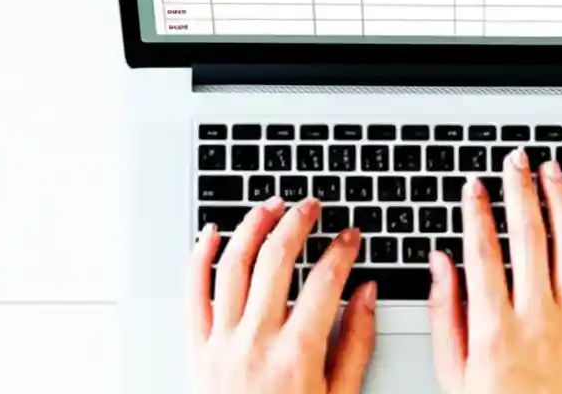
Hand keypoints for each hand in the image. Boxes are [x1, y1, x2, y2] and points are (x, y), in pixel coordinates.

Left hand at [187, 197, 376, 393]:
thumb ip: (358, 343)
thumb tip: (368, 294)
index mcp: (297, 354)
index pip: (325, 281)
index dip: (342, 250)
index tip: (351, 236)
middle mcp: (256, 342)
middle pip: (276, 260)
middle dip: (298, 222)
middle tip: (312, 205)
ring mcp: (221, 343)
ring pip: (233, 266)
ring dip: (254, 227)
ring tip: (271, 206)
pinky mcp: (197, 349)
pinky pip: (193, 293)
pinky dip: (200, 257)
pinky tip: (213, 233)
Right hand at [427, 148, 561, 393]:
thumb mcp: (454, 373)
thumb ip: (445, 314)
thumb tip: (440, 263)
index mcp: (494, 329)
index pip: (484, 253)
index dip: (477, 213)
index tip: (473, 187)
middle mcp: (535, 318)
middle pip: (529, 237)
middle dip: (519, 191)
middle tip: (515, 161)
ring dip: (559, 200)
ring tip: (551, 170)